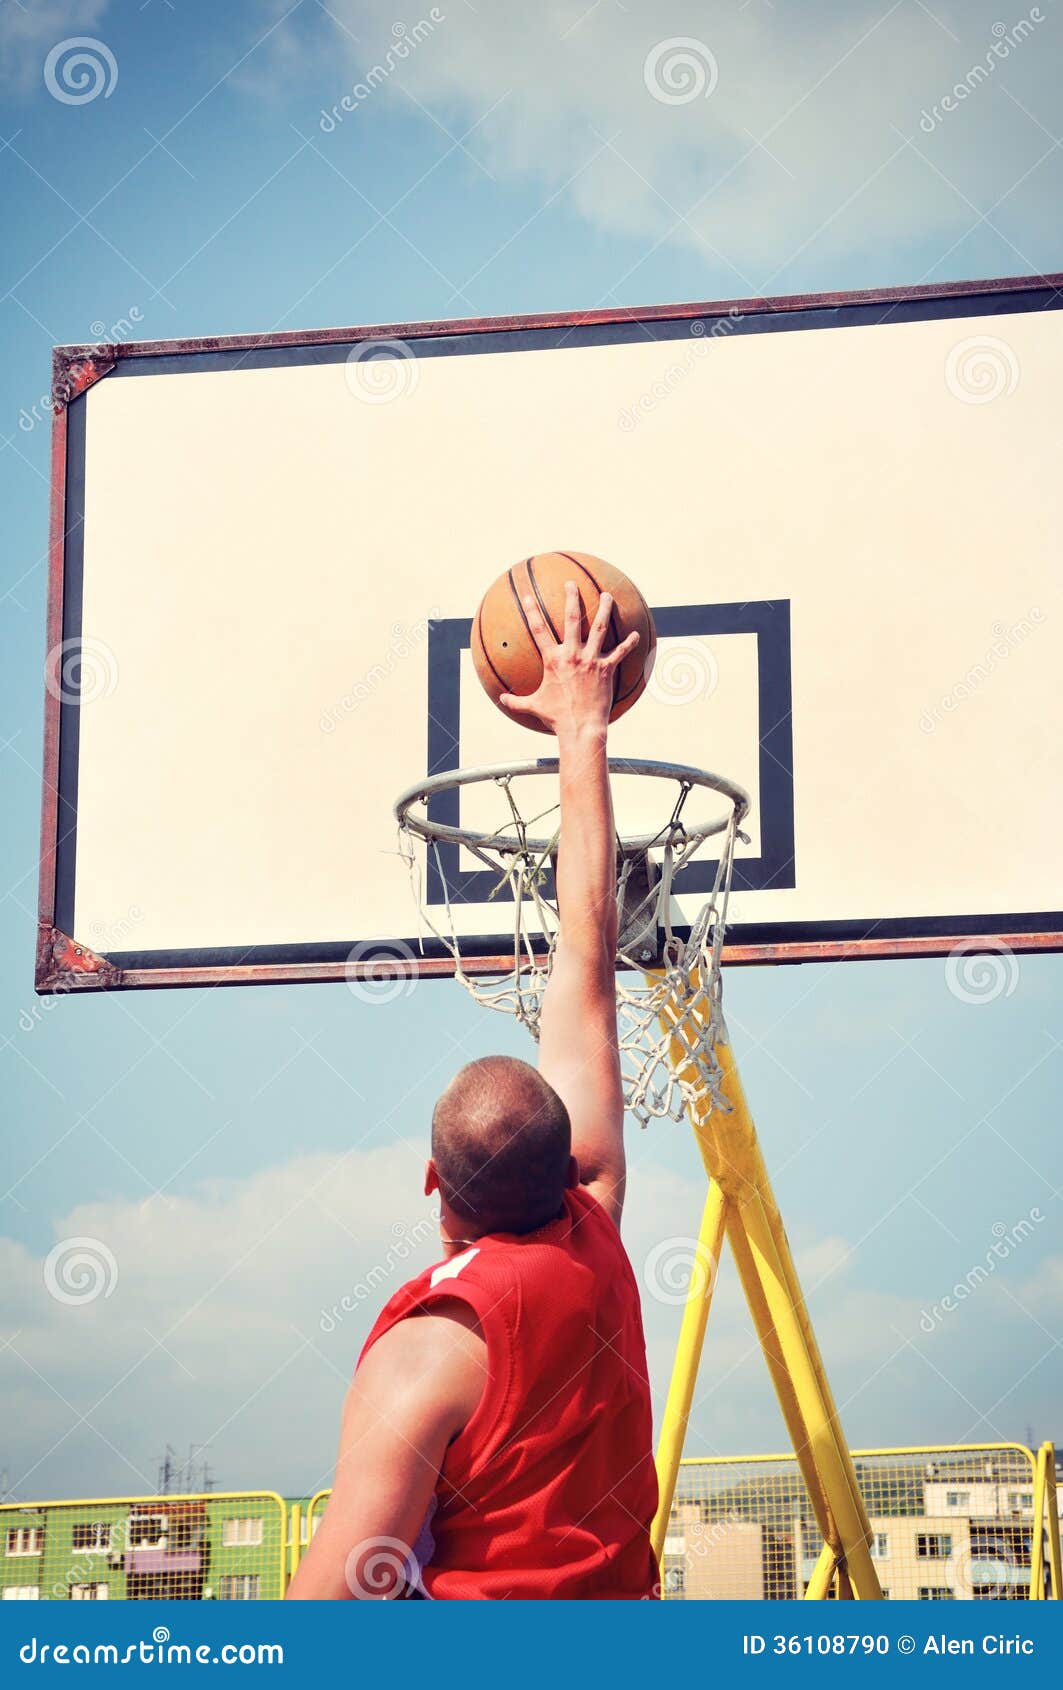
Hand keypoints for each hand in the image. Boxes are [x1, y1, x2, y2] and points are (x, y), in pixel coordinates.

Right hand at [500, 582, 639, 737]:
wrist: (580, 727)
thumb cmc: (556, 717)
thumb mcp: (533, 706)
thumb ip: (516, 701)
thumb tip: (501, 699)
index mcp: (553, 660)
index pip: (539, 630)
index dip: (532, 611)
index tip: (528, 596)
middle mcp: (572, 655)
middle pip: (572, 620)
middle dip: (571, 598)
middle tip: (571, 583)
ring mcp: (591, 660)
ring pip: (599, 628)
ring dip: (603, 610)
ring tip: (606, 596)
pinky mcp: (606, 670)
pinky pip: (620, 653)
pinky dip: (629, 644)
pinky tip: (636, 634)